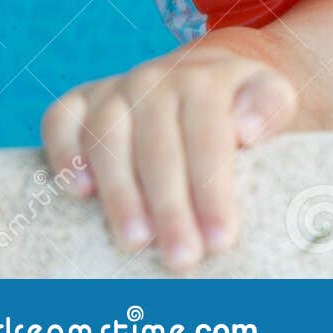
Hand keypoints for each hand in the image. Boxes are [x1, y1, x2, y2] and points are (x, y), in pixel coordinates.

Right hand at [40, 28, 299, 271]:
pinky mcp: (81, 100)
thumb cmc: (242, 102)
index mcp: (205, 82)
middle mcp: (155, 81)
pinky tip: (78, 192)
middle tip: (182, 258)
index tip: (222, 239)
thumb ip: (270, 107)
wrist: (206, 74)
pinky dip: (64, 153)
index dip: (213, 193)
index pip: (208, 141)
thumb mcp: (273, 96)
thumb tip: (246, 131)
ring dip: (120, 194)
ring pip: (108, 140)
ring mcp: (115, 90)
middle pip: (159, 149)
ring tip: (136, 242)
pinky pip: (60, 121)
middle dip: (170, 209)